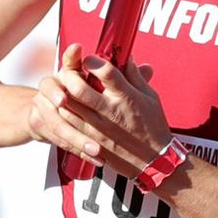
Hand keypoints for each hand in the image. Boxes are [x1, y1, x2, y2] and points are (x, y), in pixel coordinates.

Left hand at [29, 43, 171, 174]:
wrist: (154, 161)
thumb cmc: (153, 127)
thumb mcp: (150, 96)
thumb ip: (135, 75)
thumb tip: (126, 56)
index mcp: (126, 97)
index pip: (105, 71)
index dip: (93, 60)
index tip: (90, 59)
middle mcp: (110, 111)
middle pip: (78, 88)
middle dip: (70, 75)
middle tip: (71, 71)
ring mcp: (98, 128)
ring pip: (68, 105)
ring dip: (63, 93)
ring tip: (67, 87)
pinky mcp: (91, 140)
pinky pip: (68, 124)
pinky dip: (63, 111)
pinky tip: (67, 106)